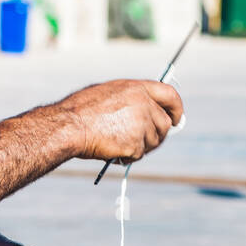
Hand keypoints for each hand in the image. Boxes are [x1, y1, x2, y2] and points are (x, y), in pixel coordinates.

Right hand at [61, 78, 182, 165]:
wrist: (69, 126)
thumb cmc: (81, 110)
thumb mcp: (109, 93)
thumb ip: (131, 98)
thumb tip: (145, 109)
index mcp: (138, 88)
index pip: (170, 95)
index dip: (176, 109)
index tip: (176, 119)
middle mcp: (144, 105)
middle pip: (165, 124)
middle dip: (156, 135)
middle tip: (142, 142)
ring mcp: (141, 125)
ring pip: (153, 142)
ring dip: (140, 147)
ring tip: (118, 143)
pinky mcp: (136, 145)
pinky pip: (138, 155)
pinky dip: (127, 157)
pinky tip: (111, 150)